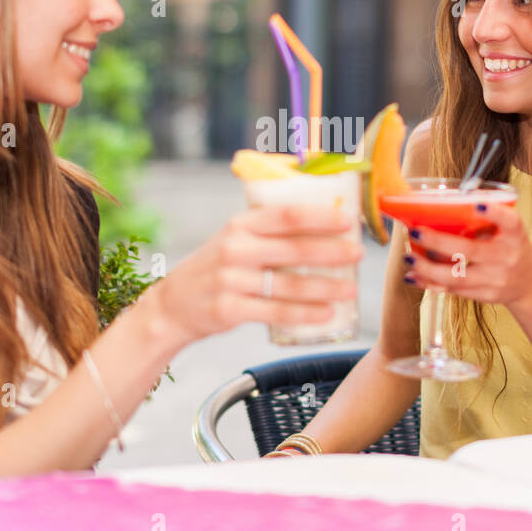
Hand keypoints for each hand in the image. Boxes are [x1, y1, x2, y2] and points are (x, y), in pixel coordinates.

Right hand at [144, 204, 362, 345]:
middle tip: (358, 254)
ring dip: (326, 288)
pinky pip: (277, 312)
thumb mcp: (234, 239)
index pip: (286, 215)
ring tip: (351, 290)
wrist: (173, 304)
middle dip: (332, 252)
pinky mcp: (230, 309)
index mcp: (240, 225)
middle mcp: (235, 249)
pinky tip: (327, 314)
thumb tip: (324, 227)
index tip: (348, 221)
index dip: (320, 217)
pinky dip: (305, 314)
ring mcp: (231, 280)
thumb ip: (269, 233)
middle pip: (293, 250)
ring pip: (289, 285)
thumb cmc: (216, 269)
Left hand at [401, 202, 531, 306]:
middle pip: (470, 250)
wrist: (530, 283)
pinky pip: (454, 290)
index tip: (477, 205)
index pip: (509, 221)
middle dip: (437, 242)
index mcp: (514, 234)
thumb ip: (482, 220)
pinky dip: (430, 283)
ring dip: (427, 268)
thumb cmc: (510, 247)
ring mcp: (496, 279)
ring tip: (408, 258)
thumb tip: (437, 211)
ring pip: (457, 277)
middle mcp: (507, 256)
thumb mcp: (506, 230)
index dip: (493, 213)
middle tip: (415, 233)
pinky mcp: (486, 295)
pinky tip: (414, 275)